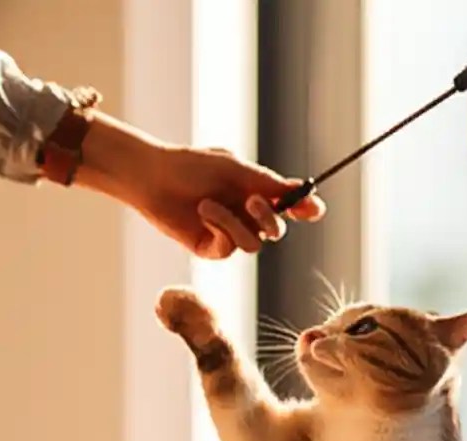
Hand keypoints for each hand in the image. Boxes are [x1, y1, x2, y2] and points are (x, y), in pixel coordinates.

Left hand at [74, 113, 326, 258]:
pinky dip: (219, 228)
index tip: (312, 209)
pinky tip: (203, 212)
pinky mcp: (211, 248)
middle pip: (277, 230)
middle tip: (252, 200)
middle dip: (268, 216)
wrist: (153, 177)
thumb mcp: (233, 169)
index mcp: (256, 192)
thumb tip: (301, 189)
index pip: (289, 205)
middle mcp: (245, 215)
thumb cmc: (191, 166)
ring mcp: (229, 233)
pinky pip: (230, 249)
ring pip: (254, 243)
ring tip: (208, 204)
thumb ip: (267, 182)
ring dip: (234, 223)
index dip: (304, 209)